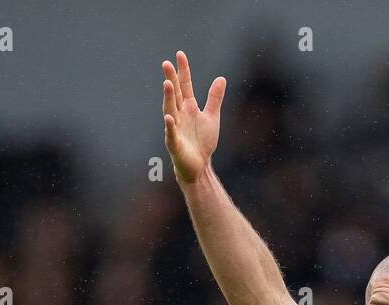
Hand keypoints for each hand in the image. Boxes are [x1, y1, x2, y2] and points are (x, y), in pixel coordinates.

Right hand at [162, 50, 225, 183]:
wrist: (200, 166)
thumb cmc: (203, 142)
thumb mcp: (212, 117)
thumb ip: (214, 98)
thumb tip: (221, 78)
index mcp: (188, 107)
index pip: (184, 85)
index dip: (183, 71)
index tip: (180, 55)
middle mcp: (180, 115)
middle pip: (174, 94)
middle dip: (171, 79)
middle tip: (166, 64)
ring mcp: (175, 128)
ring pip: (170, 109)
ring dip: (168, 97)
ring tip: (167, 84)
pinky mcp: (174, 143)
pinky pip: (171, 133)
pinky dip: (170, 126)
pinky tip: (169, 117)